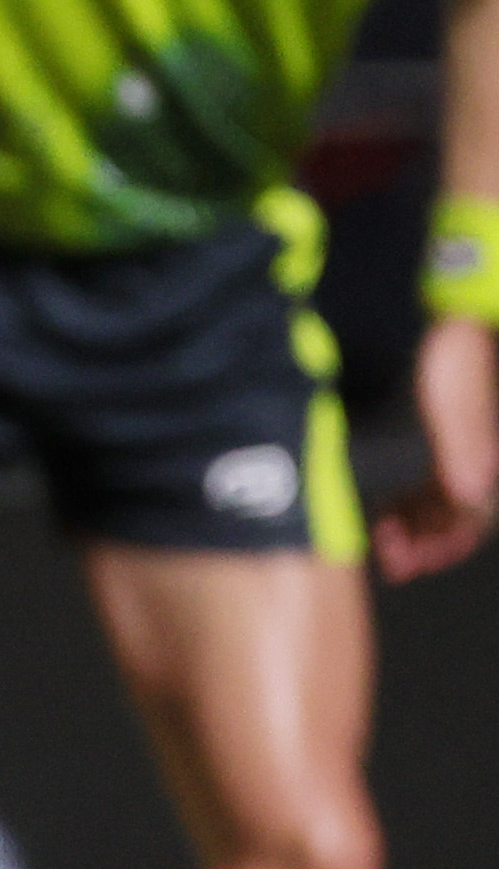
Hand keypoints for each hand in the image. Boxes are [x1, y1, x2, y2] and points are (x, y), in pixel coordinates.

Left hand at [380, 315, 497, 582]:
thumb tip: (473, 494)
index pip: (476, 513)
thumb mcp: (455, 391)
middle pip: (457, 516)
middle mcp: (473, 454)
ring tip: (385, 544)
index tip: (414, 559)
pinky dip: (408, 506)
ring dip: (417, 530)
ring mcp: (454, 446)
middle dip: (428, 542)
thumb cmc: (452, 342)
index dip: (450, 543)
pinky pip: (425, 485)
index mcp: (484, 448)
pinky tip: (386, 518)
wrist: (445, 308)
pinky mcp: (434, 435)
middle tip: (393, 560)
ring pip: (439, 504)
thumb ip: (467, 439)